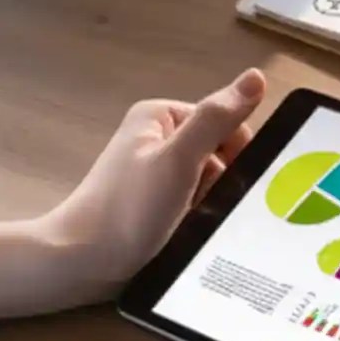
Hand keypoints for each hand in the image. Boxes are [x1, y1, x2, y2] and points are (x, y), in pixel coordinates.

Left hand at [46, 69, 266, 284]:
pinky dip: (198, 217)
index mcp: (161, 116)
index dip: (237, 153)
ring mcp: (156, 172)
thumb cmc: (128, 210)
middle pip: (221, 153)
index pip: (226, 122)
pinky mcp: (156, 202)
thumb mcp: (179, 159)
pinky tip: (185, 231)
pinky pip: (196, 203)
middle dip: (222, 182)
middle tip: (201, 203)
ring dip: (210, 203)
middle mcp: (158, 138)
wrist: (83, 264)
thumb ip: (217, 119)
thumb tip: (256, 76)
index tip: (228, 181)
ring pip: (211, 182)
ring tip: (189, 221)